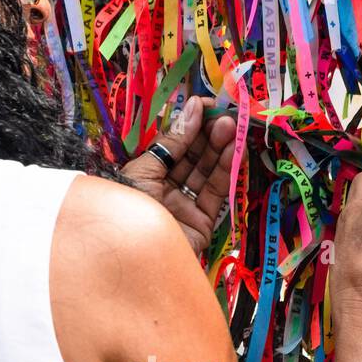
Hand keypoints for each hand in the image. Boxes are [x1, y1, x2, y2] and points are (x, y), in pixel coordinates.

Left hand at [120, 96, 237, 255]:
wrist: (131, 255)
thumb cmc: (127, 208)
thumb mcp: (143, 170)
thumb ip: (171, 142)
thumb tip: (192, 109)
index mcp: (144, 177)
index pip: (171, 147)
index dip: (188, 126)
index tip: (205, 106)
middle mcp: (164, 192)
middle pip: (191, 159)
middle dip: (208, 135)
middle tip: (224, 115)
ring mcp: (184, 209)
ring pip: (206, 174)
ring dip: (220, 149)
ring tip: (232, 127)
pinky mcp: (202, 226)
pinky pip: (216, 195)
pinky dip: (226, 172)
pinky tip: (234, 151)